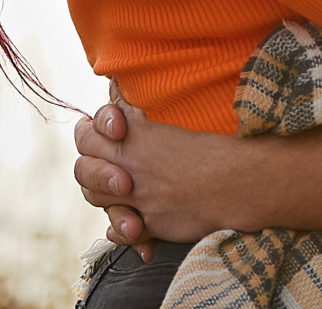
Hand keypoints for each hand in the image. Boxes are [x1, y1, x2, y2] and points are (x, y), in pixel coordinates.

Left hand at [73, 96, 276, 245]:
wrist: (238, 180)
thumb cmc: (213, 145)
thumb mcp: (168, 120)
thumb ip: (139, 111)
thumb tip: (116, 88)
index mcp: (133, 137)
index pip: (86, 134)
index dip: (92, 131)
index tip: (112, 131)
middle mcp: (128, 168)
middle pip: (83, 170)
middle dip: (91, 169)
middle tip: (112, 166)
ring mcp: (137, 198)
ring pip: (95, 200)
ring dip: (104, 196)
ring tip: (123, 193)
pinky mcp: (150, 224)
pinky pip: (119, 233)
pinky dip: (122, 230)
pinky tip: (133, 224)